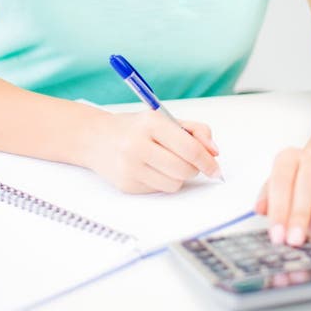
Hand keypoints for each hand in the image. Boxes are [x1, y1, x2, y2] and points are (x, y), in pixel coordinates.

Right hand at [85, 109, 221, 193]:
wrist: (95, 138)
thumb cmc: (134, 128)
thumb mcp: (164, 119)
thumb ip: (194, 131)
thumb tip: (214, 151)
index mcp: (151, 123)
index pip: (189, 148)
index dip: (207, 161)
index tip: (216, 168)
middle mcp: (138, 145)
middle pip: (184, 169)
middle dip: (194, 169)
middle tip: (189, 162)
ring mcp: (130, 167)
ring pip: (174, 184)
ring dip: (178, 177)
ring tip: (166, 163)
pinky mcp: (126, 185)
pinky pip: (159, 190)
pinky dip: (162, 182)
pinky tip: (150, 169)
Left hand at [253, 145, 310, 245]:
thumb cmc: (300, 177)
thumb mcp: (280, 183)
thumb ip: (269, 196)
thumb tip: (259, 209)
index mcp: (288, 157)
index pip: (280, 182)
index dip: (278, 210)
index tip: (277, 234)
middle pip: (305, 184)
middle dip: (299, 214)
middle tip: (295, 239)